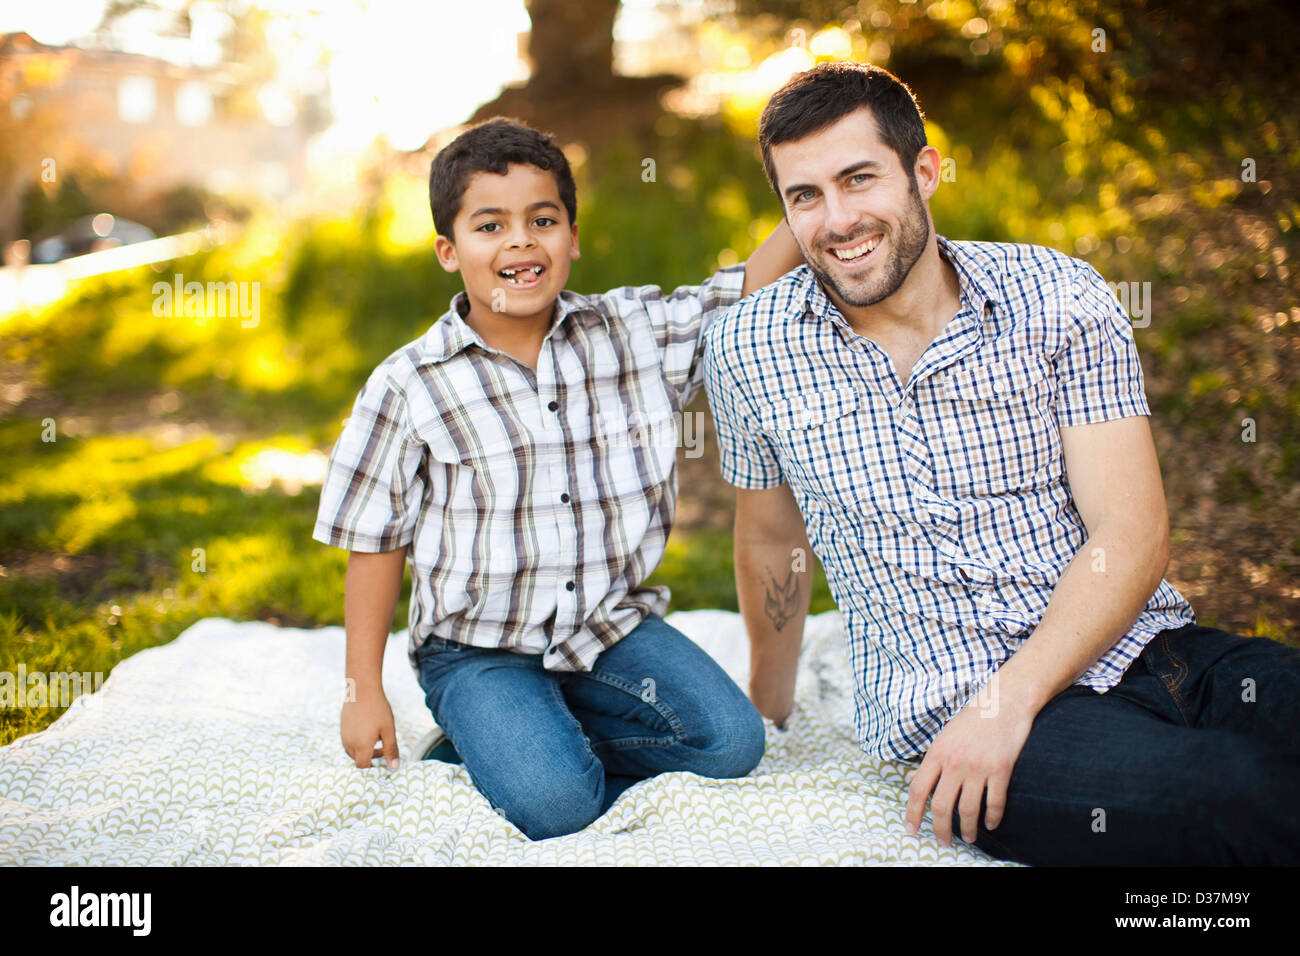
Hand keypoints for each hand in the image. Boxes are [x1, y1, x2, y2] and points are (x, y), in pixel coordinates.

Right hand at [341, 685, 398, 769]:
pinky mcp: (342, 727)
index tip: (382, 765)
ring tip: (378, 740)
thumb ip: (391, 750)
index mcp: (361, 746)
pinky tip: (368, 730)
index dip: (372, 769)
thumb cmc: (378, 709)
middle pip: (358, 760)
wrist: (362, 689)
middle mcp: (349, 743)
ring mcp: (344, 735)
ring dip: (364, 750)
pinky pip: (349, 741)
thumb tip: (394, 768)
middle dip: (370, 759)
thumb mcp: (389, 731)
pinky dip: (358, 742)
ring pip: (352, 751)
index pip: (363, 766)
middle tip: (384, 750)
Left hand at [903, 691, 1033, 846]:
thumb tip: (912, 779)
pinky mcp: (1001, 770)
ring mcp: (978, 767)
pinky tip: (991, 825)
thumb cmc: (972, 717)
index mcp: (937, 752)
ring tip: (968, 838)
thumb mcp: (943, 735)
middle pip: (941, 805)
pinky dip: (993, 818)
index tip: (911, 829)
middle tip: (943, 842)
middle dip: (940, 829)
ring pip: (968, 809)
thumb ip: (929, 760)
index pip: (918, 789)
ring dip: (967, 829)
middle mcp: (955, 762)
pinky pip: (995, 803)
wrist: (1004, 701)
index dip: (912, 812)